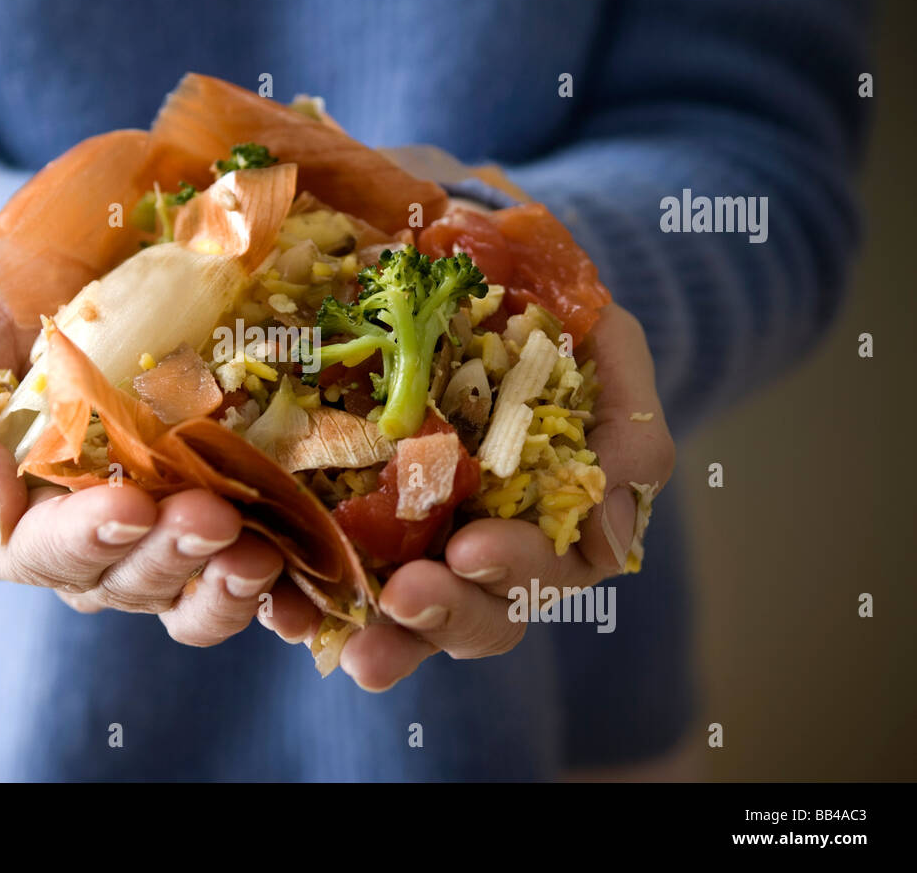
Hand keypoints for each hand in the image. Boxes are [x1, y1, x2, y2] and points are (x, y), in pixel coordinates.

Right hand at [0, 275, 282, 644]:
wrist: (88, 282)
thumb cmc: (10, 320)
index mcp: (11, 519)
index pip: (36, 552)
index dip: (82, 538)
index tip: (128, 505)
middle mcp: (85, 548)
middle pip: (119, 582)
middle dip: (165, 555)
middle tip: (212, 515)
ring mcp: (154, 546)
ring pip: (182, 598)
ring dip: (220, 586)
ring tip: (259, 552)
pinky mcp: (216, 534)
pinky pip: (236, 586)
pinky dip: (268, 596)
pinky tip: (297, 579)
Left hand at [259, 303, 674, 688]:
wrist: (471, 272)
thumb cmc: (550, 322)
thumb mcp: (609, 353)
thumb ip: (629, 436)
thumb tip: (610, 538)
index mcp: (552, 521)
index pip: (541, 572)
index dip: (513, 569)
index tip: (472, 547)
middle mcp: (486, 545)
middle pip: (477, 612)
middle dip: (445, 613)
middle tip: (405, 597)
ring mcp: (419, 541)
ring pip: (409, 618)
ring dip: (385, 638)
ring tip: (351, 646)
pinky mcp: (354, 523)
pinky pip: (336, 580)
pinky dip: (316, 607)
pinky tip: (290, 611)